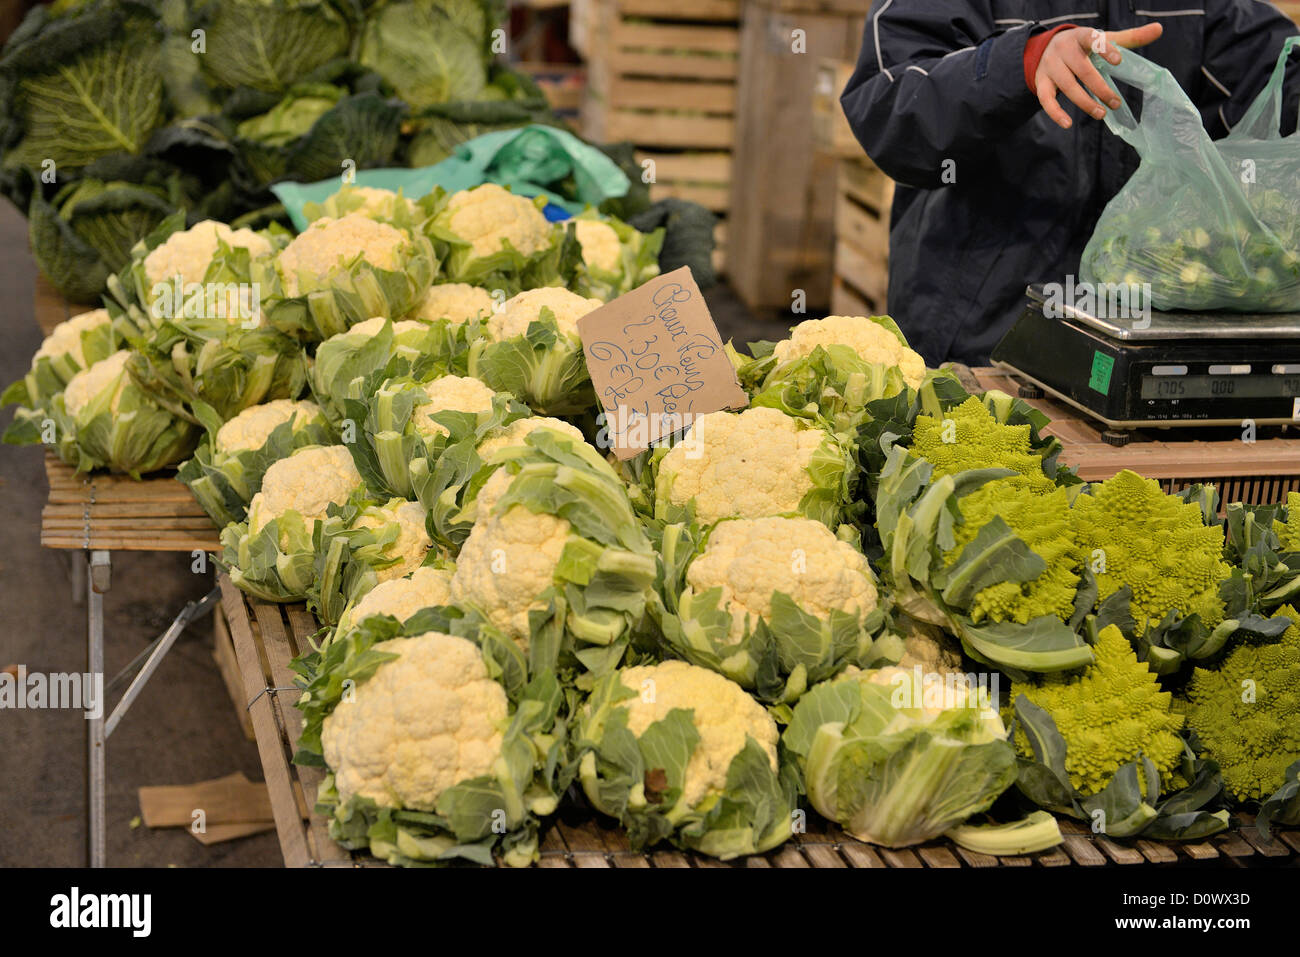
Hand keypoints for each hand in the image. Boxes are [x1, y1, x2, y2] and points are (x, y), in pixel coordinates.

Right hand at [1035, 23, 1163, 128]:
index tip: (1119, 61)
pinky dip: (1055, 113)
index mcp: (1081, 36)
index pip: (1092, 39)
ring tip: (1101, 114)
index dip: (1105, 49)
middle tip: (1115, 103)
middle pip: (1082, 71)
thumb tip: (1159, 29)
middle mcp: (1063, 50)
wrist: (1044, 49)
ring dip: (1085, 102)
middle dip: (1100, 88)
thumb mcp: (1101, 38)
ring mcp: (1050, 67)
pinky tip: (1067, 124)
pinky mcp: (1041, 82)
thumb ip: (1129, 37)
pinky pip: (1046, 99)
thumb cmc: (1081, 45)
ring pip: (1067, 87)